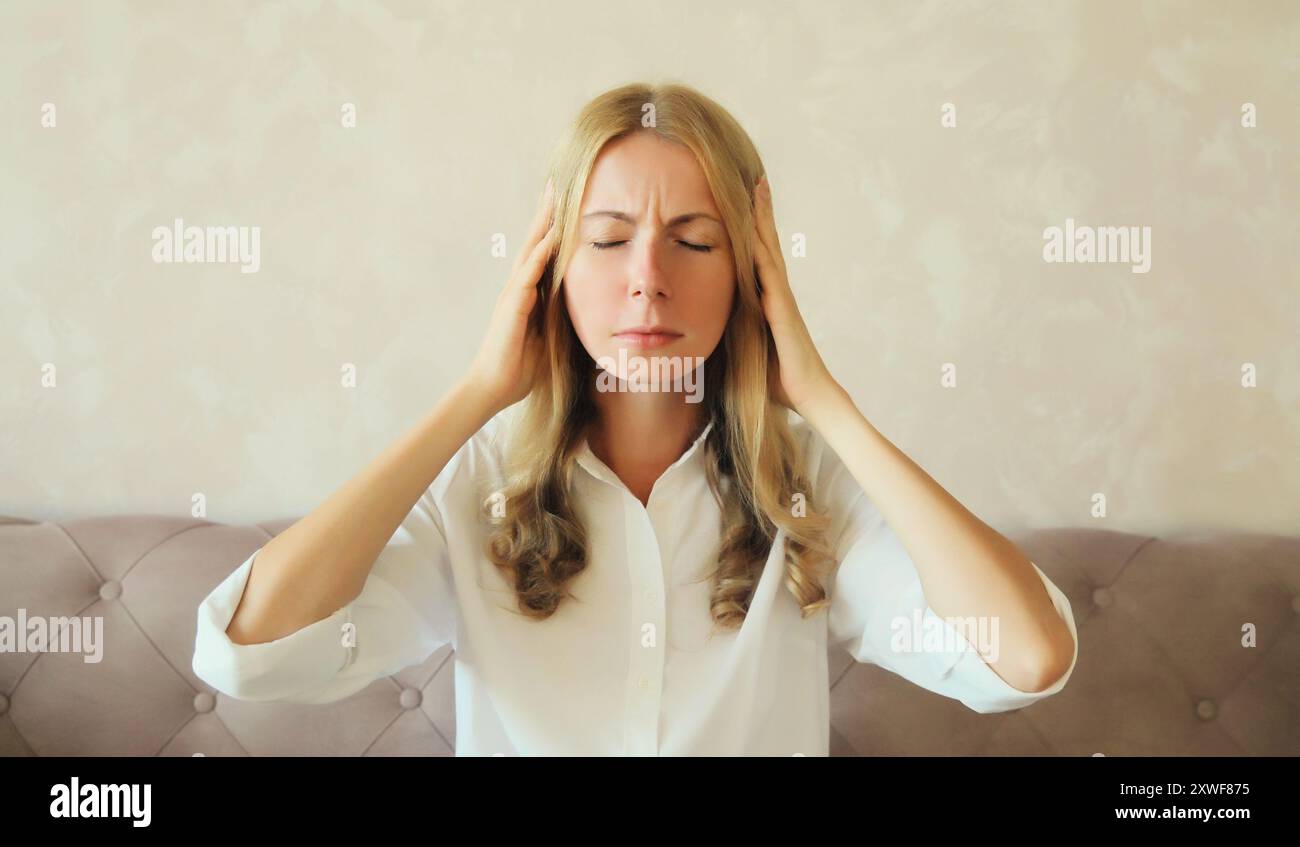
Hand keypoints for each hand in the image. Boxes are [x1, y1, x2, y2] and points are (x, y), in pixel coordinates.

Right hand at [465, 179, 557, 412]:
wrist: (495, 387)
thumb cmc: (522, 367)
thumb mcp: (550, 336)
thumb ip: (561, 317)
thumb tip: (586, 310)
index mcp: (528, 294)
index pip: (542, 254)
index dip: (552, 229)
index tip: (565, 204)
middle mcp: (518, 287)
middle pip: (534, 242)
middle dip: (545, 214)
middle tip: (555, 185)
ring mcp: (513, 294)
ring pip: (530, 251)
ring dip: (542, 224)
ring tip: (553, 197)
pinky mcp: (512, 306)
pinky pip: (528, 274)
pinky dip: (540, 254)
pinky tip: (551, 236)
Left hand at [751, 174, 837, 416]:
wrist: (808, 395)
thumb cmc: (777, 379)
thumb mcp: (744, 350)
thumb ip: (731, 334)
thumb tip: (701, 331)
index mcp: (766, 299)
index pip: (756, 256)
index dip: (749, 229)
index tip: (741, 201)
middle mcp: (776, 292)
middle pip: (765, 242)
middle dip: (759, 211)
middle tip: (755, 179)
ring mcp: (781, 297)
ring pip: (768, 248)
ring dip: (763, 218)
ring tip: (758, 187)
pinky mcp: (783, 308)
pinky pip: (769, 272)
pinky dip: (761, 248)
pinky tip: (754, 228)